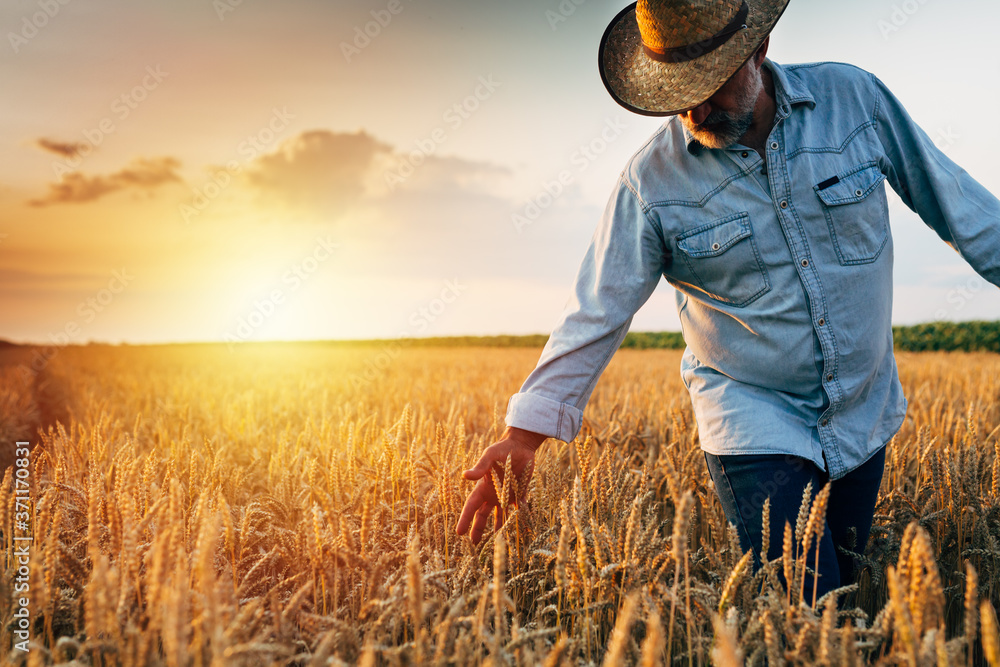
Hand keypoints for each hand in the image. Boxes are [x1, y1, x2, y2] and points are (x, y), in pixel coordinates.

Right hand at [455, 426, 545, 543]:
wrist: (521, 445)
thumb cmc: (502, 448)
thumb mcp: (490, 455)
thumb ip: (480, 467)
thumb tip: (465, 476)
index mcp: (483, 486)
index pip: (471, 506)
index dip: (465, 519)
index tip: (459, 532)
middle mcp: (493, 493)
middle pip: (483, 515)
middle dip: (477, 529)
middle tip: (473, 545)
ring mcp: (506, 495)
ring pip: (499, 516)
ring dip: (497, 528)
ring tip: (497, 543)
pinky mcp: (519, 494)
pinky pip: (518, 509)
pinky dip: (518, 518)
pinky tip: (519, 529)